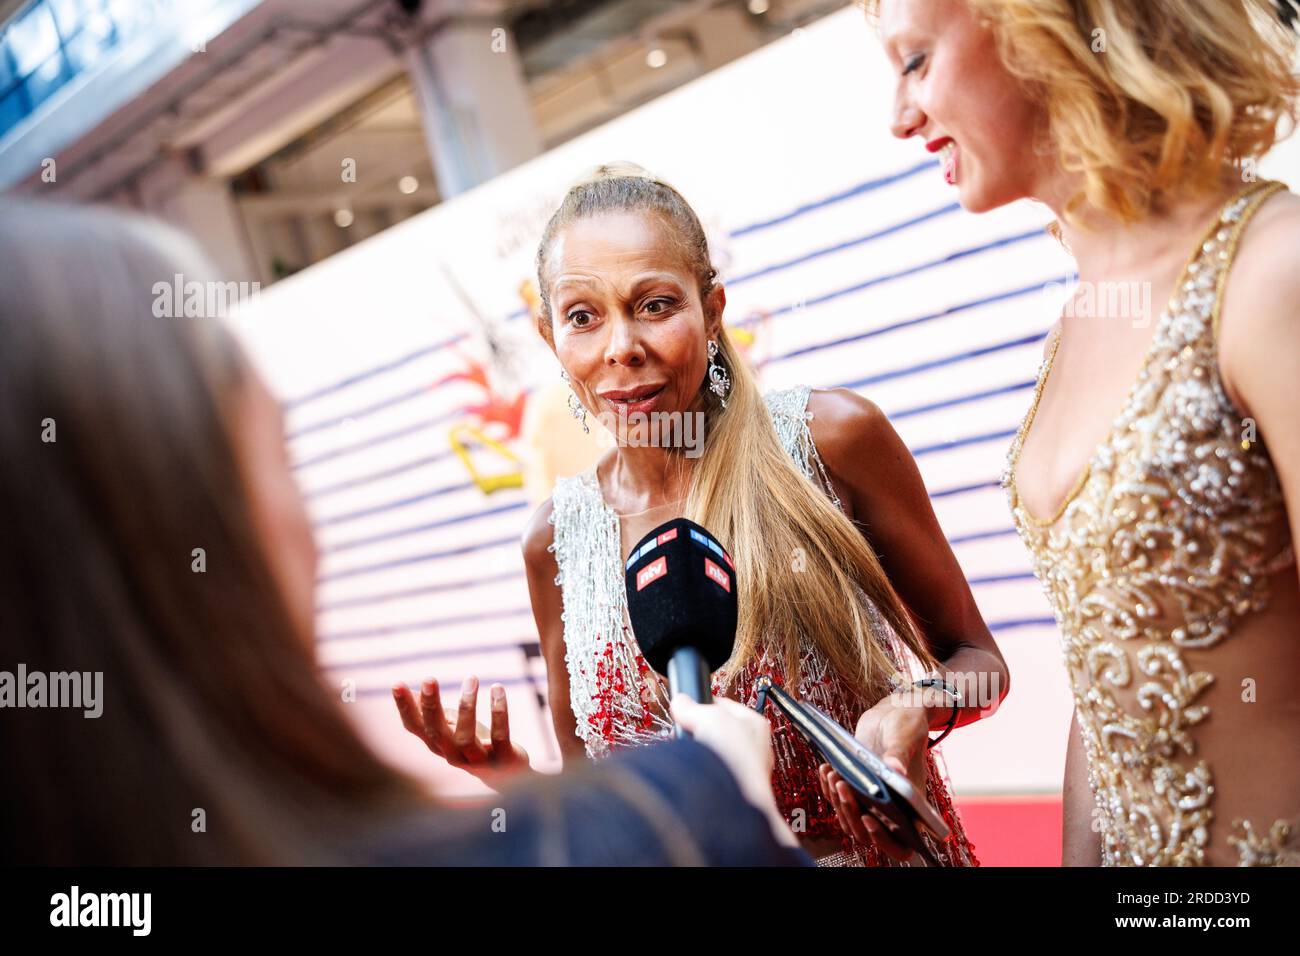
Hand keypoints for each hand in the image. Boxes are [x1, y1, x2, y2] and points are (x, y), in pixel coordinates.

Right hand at [392, 676, 531, 786]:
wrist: (508, 775)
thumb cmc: (475, 744)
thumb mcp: (451, 726)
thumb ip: (431, 712)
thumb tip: (405, 689)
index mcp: (438, 744)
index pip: (415, 727)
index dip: (405, 708)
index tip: (396, 684)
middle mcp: (453, 754)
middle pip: (436, 732)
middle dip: (430, 706)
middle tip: (429, 679)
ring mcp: (478, 760)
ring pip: (465, 738)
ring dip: (467, 706)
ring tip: (471, 678)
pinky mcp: (502, 759)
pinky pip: (500, 736)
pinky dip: (499, 713)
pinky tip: (497, 689)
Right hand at [669, 694, 796, 847]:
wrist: (737, 798)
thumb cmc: (734, 756)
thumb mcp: (707, 717)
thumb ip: (691, 707)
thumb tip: (681, 702)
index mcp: (755, 723)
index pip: (726, 706)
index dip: (704, 706)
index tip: (688, 709)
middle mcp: (756, 747)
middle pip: (720, 731)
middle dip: (701, 732)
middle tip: (687, 734)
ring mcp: (746, 771)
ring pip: (716, 755)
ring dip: (701, 755)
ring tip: (691, 756)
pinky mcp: (736, 790)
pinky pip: (713, 776)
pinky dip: (702, 774)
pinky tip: (696, 774)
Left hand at [817, 697, 929, 860]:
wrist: (893, 714)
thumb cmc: (907, 725)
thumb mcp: (905, 736)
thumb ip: (899, 753)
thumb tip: (894, 771)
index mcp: (913, 809)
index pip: (901, 845)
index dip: (883, 839)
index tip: (868, 818)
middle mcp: (891, 810)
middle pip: (865, 831)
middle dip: (851, 811)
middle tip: (842, 784)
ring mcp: (871, 800)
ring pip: (848, 817)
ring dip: (837, 799)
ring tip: (833, 773)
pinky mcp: (855, 787)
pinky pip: (838, 798)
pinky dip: (829, 786)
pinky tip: (826, 767)